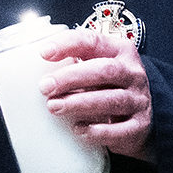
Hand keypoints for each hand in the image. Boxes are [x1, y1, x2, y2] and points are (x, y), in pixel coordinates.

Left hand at [37, 30, 151, 159]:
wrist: (143, 116)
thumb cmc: (109, 86)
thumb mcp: (97, 66)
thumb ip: (73, 62)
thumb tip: (29, 68)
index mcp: (119, 51)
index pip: (93, 41)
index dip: (67, 45)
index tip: (44, 53)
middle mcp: (132, 73)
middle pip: (104, 71)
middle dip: (70, 77)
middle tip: (45, 87)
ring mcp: (138, 100)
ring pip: (111, 100)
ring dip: (79, 103)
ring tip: (54, 107)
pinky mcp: (139, 126)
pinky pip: (119, 130)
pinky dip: (97, 131)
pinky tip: (78, 129)